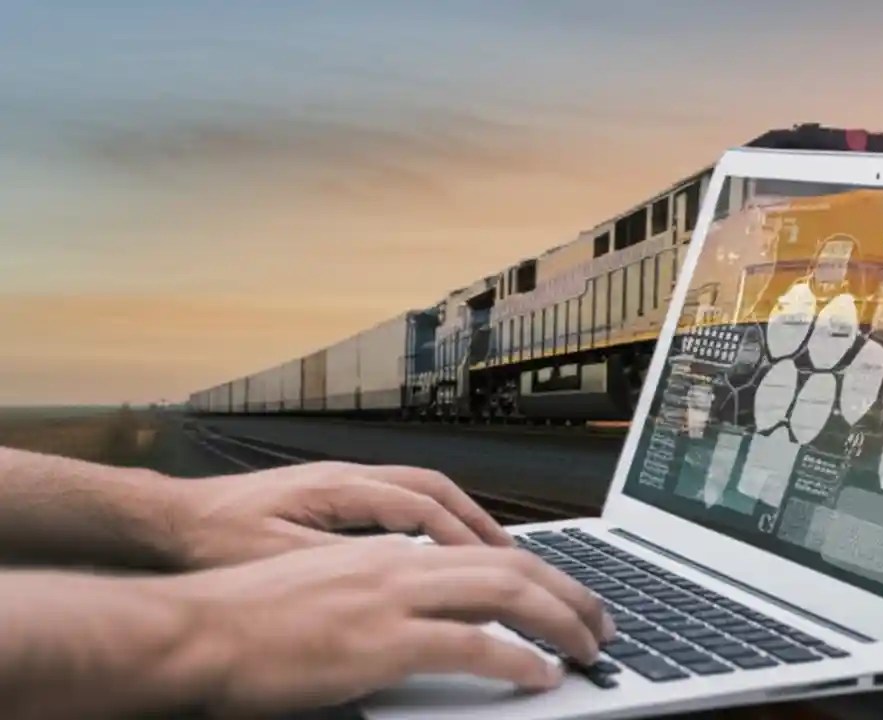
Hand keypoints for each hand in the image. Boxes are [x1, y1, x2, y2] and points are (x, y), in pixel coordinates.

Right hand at [160, 537, 614, 716]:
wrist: (193, 630)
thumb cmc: (247, 619)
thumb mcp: (329, 593)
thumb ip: (381, 601)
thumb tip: (421, 622)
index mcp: (391, 553)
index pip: (488, 553)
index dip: (540, 573)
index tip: (567, 598)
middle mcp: (402, 564)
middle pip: (513, 565)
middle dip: (569, 593)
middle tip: (601, 622)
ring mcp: (393, 599)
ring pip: (505, 593)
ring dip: (559, 620)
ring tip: (588, 647)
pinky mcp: (380, 643)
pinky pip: (472, 645)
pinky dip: (516, 659)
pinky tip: (539, 675)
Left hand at [167, 461, 512, 569]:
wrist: (167, 518)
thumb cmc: (213, 537)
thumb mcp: (277, 558)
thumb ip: (340, 561)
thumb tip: (397, 571)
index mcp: (339, 488)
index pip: (422, 508)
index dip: (463, 538)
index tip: (496, 567)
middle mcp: (348, 476)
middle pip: (435, 490)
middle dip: (479, 522)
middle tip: (515, 555)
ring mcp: (341, 481)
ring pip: (420, 491)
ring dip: (459, 519)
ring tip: (490, 550)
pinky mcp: (331, 495)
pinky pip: (399, 500)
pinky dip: (431, 521)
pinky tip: (438, 546)